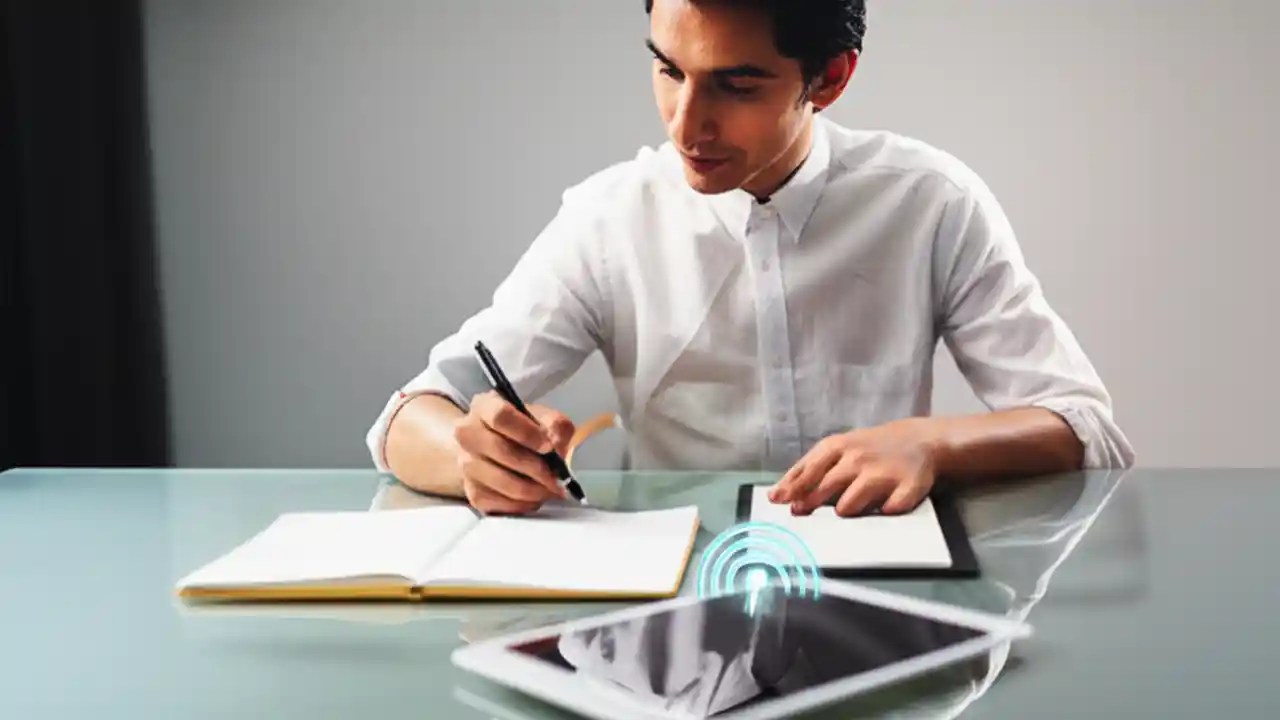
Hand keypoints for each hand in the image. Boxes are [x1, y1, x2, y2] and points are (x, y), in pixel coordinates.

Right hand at [454, 391, 574, 514]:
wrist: (491, 449)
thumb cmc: (521, 430)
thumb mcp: (542, 417)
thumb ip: (556, 426)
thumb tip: (557, 446)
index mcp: (484, 406)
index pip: (500, 416)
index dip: (527, 433)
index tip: (548, 447)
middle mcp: (467, 434)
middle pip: (501, 451)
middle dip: (536, 468)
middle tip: (558, 478)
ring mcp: (465, 465)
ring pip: (503, 483)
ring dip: (534, 490)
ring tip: (551, 489)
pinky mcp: (471, 492)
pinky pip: (501, 503)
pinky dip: (524, 504)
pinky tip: (535, 497)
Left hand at [768, 418, 940, 516]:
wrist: (918, 440)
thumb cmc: (867, 449)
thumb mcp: (837, 449)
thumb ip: (808, 470)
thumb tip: (777, 496)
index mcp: (838, 447)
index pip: (808, 470)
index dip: (792, 489)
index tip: (779, 503)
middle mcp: (859, 458)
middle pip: (826, 487)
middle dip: (811, 503)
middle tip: (803, 513)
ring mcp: (884, 473)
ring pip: (851, 504)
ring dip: (845, 511)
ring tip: (848, 509)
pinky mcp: (908, 488)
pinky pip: (887, 511)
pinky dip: (882, 513)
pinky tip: (883, 509)